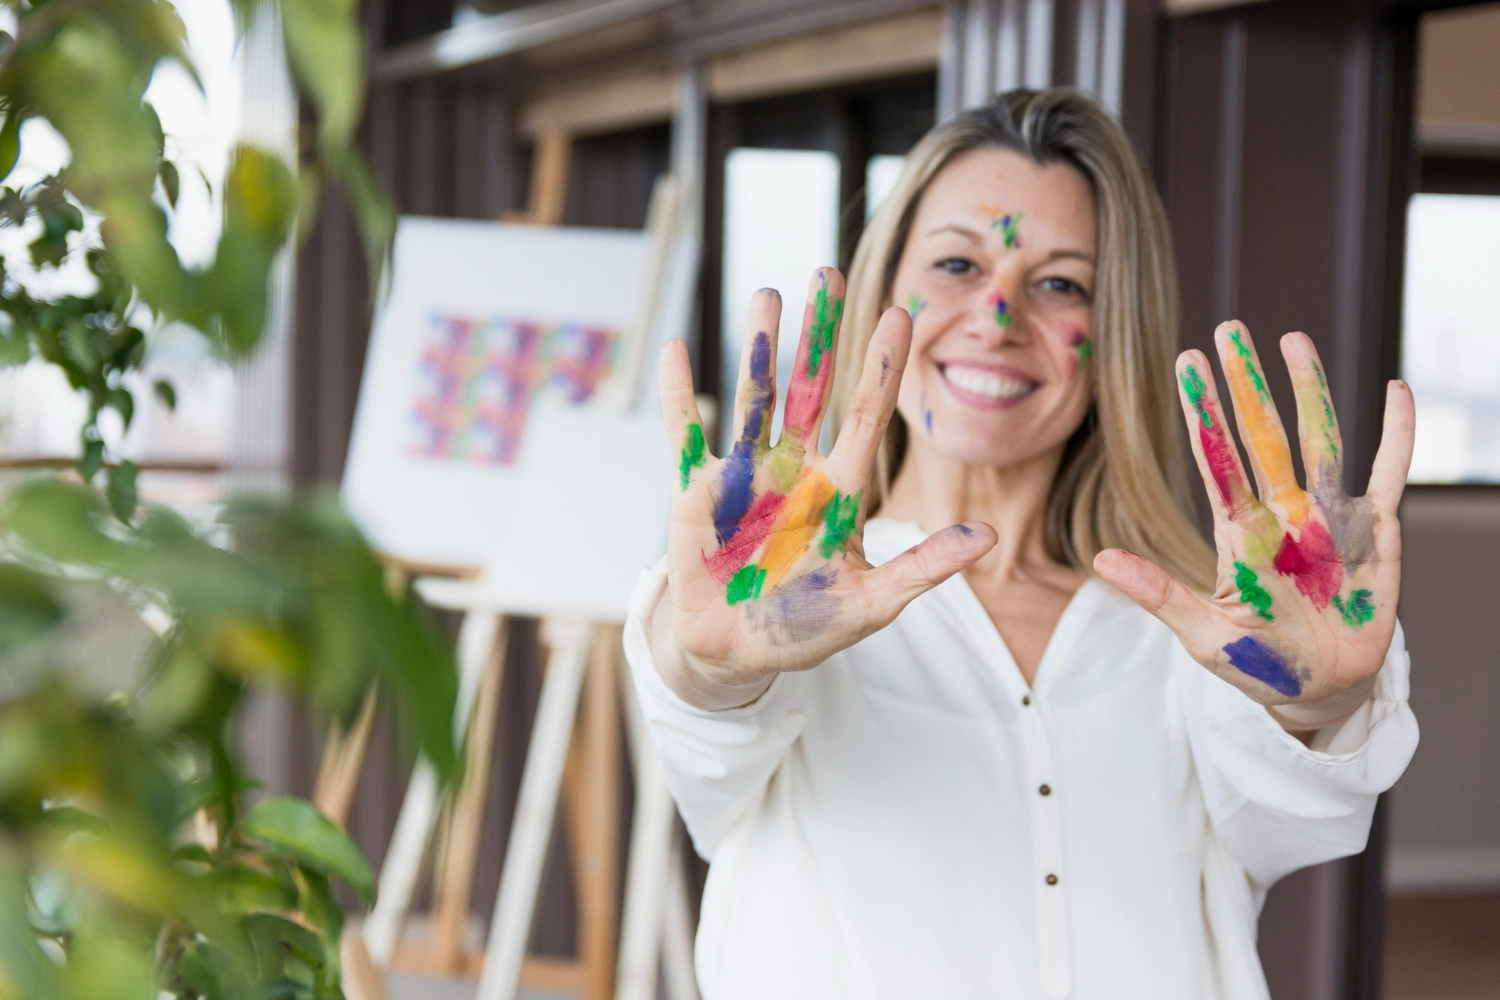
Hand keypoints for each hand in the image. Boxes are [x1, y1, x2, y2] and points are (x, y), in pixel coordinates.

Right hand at [655, 268, 996, 707]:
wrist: (736, 652)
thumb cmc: (807, 627)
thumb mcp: (872, 604)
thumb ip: (922, 569)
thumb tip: (986, 536)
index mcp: (840, 488)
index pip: (867, 414)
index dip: (884, 367)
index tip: (902, 313)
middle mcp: (795, 468)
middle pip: (811, 387)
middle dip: (821, 333)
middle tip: (829, 272)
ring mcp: (745, 474)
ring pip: (754, 395)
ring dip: (759, 347)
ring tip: (767, 295)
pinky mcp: (697, 489)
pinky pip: (686, 432)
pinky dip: (679, 392)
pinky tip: (677, 349)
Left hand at [1094, 322, 1414, 729]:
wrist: (1319, 691)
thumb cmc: (1258, 663)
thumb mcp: (1203, 635)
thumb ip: (1159, 594)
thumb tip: (1101, 558)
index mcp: (1239, 531)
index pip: (1217, 459)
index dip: (1203, 412)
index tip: (1185, 361)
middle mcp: (1282, 512)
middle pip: (1262, 434)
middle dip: (1246, 383)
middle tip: (1229, 328)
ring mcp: (1329, 519)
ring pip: (1319, 438)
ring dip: (1308, 390)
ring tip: (1292, 339)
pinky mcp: (1374, 535)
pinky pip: (1388, 475)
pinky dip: (1395, 434)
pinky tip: (1395, 390)